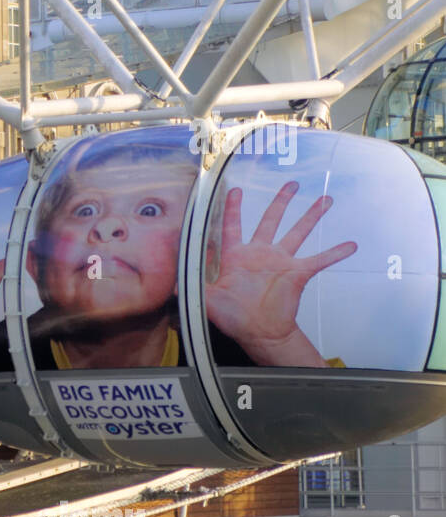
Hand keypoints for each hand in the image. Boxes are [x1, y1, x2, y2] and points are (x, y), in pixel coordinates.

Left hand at [205, 182, 355, 366]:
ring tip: (326, 199)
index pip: (232, 226)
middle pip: (271, 220)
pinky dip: (334, 252)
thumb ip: (188, 287)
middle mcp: (260, 253)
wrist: (258, 332)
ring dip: (312, 216)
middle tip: (292, 183)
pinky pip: (319, 260)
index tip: (234, 190)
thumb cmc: (232, 316)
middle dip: (281, 201)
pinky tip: (350, 244)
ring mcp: (280, 262)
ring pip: (298, 232)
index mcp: (236, 256)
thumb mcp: (205, 299)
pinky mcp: (297, 274)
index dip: (232, 208)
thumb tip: (165, 284)